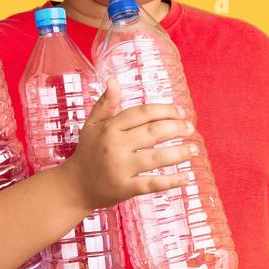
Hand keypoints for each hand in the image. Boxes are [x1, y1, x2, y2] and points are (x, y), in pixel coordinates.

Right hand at [61, 77, 197, 210]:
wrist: (74, 187)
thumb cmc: (87, 153)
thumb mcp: (92, 126)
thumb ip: (105, 104)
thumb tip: (113, 80)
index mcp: (110, 128)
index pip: (142, 113)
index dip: (165, 110)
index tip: (181, 111)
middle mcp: (115, 145)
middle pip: (153, 132)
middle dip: (177, 128)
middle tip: (190, 128)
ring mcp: (121, 167)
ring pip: (157, 157)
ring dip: (180, 152)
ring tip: (194, 149)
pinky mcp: (125, 188)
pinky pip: (153, 183)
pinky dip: (172, 181)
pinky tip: (187, 177)